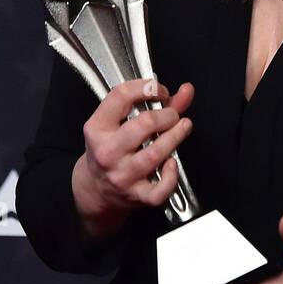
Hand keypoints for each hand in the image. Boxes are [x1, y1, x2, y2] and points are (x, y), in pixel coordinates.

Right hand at [71, 78, 194, 240]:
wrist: (95, 190)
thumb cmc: (110, 151)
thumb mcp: (119, 123)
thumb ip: (156, 104)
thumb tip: (187, 90)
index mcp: (97, 128)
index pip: (122, 95)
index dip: (148, 88)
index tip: (160, 92)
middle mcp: (107, 152)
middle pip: (145, 124)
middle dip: (167, 115)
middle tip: (173, 116)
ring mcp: (121, 175)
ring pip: (156, 153)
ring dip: (176, 136)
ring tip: (182, 128)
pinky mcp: (136, 195)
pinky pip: (160, 188)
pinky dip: (172, 175)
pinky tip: (171, 164)